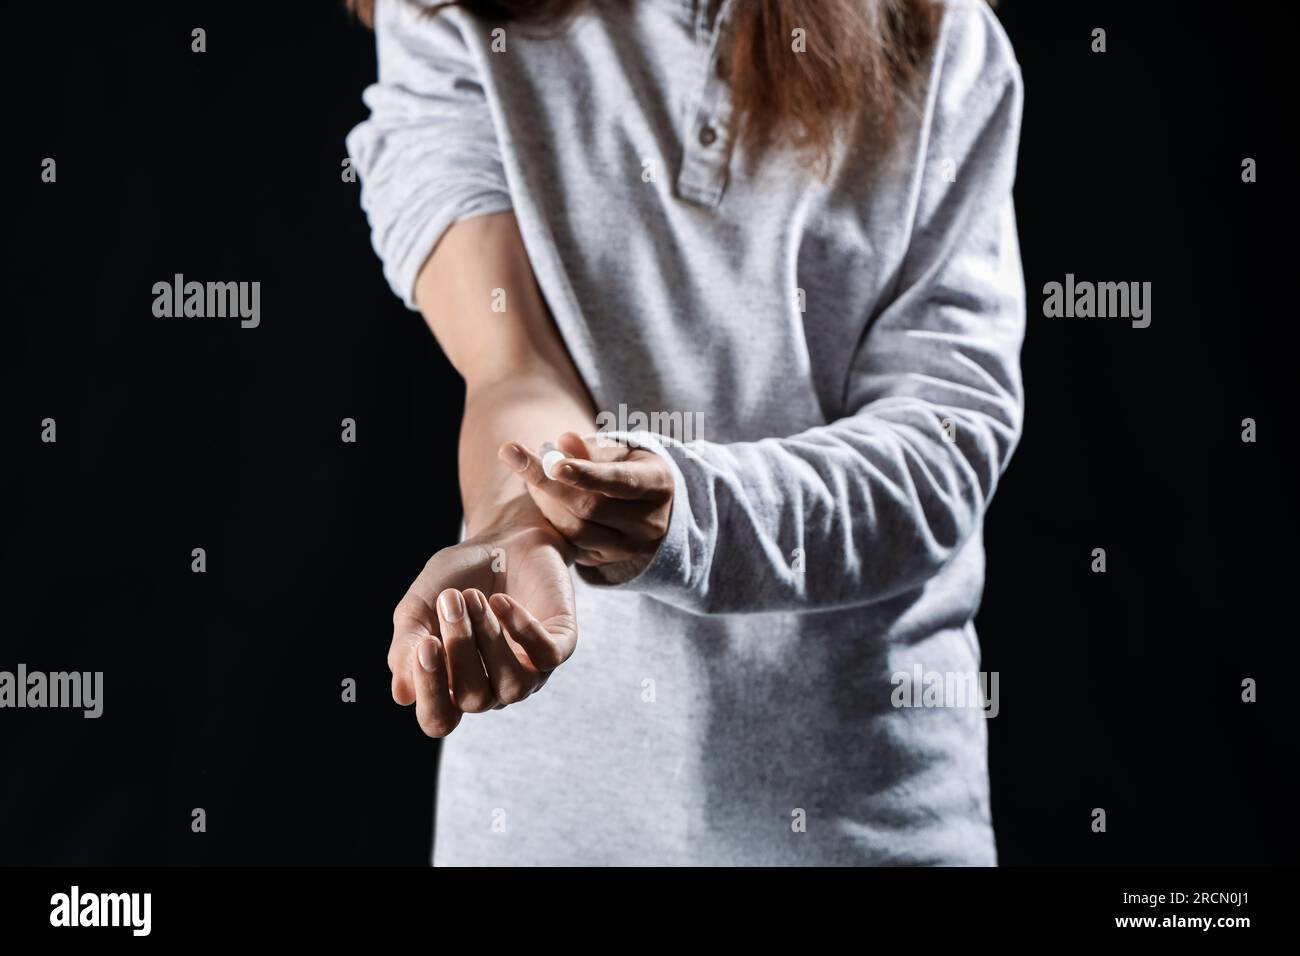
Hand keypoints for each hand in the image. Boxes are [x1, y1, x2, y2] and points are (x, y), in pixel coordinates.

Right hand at [388, 496, 576, 736]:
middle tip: (451, 600)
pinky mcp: (560, 645)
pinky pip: (546, 656)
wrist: (503, 538)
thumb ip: (406, 648)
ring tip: (475, 597)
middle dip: (460, 650)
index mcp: (454, 686)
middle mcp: (494, 688)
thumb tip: (402, 696)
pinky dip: (522, 629)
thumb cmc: (457, 578)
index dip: (431, 692)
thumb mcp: (420, 607)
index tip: (426, 644)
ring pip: (513, 685)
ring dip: (490, 640)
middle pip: (475, 700)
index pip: (439, 720)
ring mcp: (530, 670)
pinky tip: (501, 601)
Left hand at [500, 432, 673, 579]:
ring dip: (546, 503)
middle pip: (592, 507)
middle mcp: (650, 522)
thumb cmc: (628, 467)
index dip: (586, 474)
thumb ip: (591, 449)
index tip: (553, 465)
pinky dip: (553, 521)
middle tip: (515, 457)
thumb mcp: (619, 452)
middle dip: (549, 483)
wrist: (648, 506)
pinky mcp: (610, 561)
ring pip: (578, 530)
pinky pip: (573, 544)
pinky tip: (544, 500)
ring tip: (531, 478)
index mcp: (658, 484)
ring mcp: (632, 547)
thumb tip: (565, 441)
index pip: (621, 481)